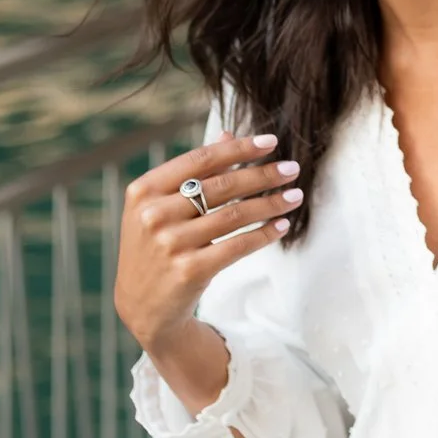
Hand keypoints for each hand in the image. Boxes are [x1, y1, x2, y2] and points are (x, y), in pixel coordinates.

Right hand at [113, 130, 301, 358]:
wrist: (142, 305)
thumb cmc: (156, 246)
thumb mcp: (160, 206)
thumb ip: (192, 171)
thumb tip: (228, 133)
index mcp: (144, 190)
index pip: (200, 159)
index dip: (238, 148)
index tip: (270, 141)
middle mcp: (153, 215)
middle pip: (222, 185)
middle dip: (263, 174)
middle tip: (292, 168)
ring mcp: (170, 244)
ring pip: (235, 215)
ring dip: (271, 203)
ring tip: (295, 196)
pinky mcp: (189, 270)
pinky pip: (238, 245)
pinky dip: (264, 234)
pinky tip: (282, 225)